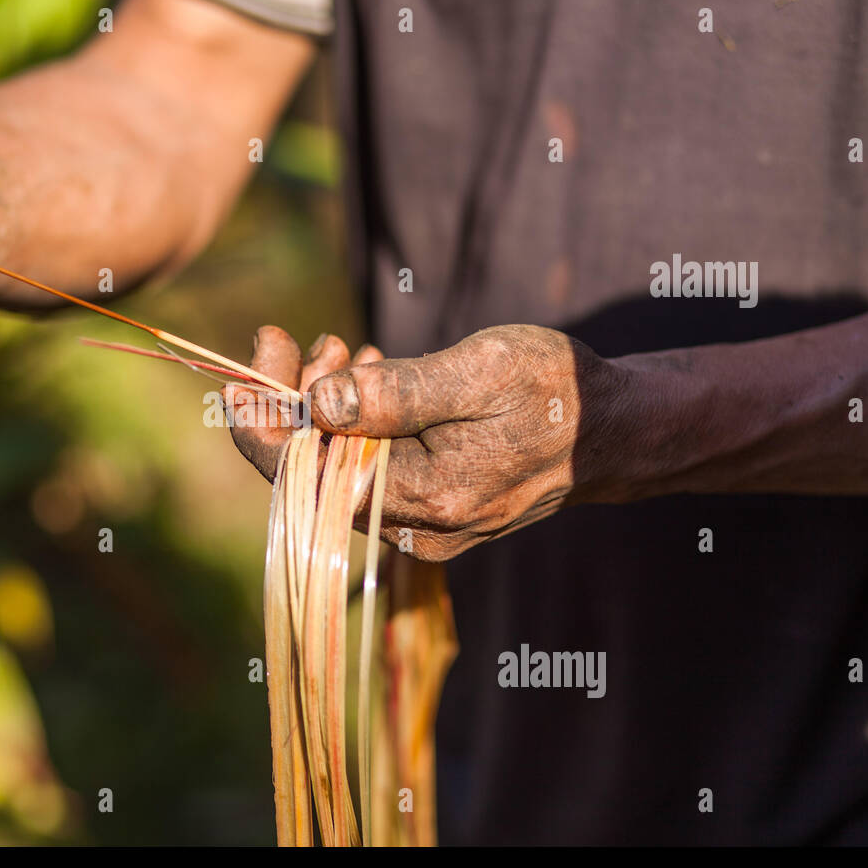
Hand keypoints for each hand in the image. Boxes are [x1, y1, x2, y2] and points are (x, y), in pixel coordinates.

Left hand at [227, 324, 628, 561]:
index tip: (250, 356)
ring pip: (336, 466)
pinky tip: (365, 374)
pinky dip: (352, 421)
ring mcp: (419, 526)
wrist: (617, 433)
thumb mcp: (478, 373)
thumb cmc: (558, 395)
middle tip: (304, 337)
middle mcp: (412, 530)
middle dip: (292, 399)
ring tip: (341, 348)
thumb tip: (318, 401)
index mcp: (423, 500)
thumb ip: (395, 392)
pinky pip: (365, 468)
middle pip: (311, 471)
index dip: (260, 419)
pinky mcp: (427, 510)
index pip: (302, 474)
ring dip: (322, 405)